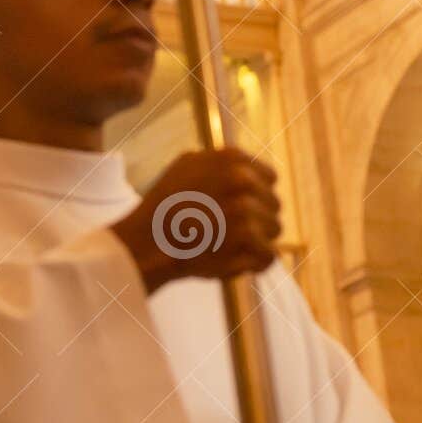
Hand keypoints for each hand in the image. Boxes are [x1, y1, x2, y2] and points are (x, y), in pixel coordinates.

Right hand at [110, 147, 280, 292]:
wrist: (147, 241)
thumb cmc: (164, 208)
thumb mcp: (186, 167)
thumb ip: (219, 164)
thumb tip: (246, 170)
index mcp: (231, 159)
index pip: (270, 178)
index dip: (257, 196)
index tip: (239, 209)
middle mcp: (243, 179)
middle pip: (274, 205)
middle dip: (258, 219)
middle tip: (228, 231)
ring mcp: (247, 209)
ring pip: (274, 230)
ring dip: (256, 241)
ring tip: (228, 246)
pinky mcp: (249, 239)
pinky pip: (269, 255)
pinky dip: (255, 263)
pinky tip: (236, 262)